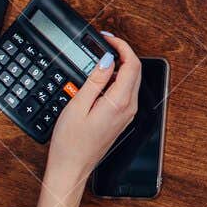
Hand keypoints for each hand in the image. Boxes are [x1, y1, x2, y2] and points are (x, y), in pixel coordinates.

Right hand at [44, 33, 139, 192]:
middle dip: (123, 53)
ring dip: (120, 66)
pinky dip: (116, 79)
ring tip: (99, 59)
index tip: (109, 39)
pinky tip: (101, 79)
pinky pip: (125, 92)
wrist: (72, 168)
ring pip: (132, 81)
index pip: (132, 65)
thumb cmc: (71, 142)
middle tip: (104, 44)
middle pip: (135, 70)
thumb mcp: (78, 105)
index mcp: (120, 102)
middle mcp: (129, 108)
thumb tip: (108, 60)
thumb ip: (96, 80)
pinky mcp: (122, 118)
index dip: (123, 47)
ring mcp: (127, 114)